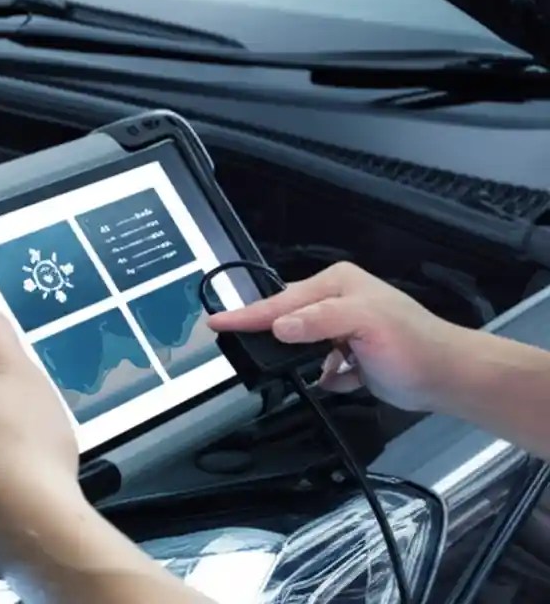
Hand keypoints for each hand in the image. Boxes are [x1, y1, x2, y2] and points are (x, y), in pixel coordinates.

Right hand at [207, 261, 469, 410]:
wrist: (449, 378)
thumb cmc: (414, 345)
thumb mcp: (365, 323)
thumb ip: (319, 321)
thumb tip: (278, 327)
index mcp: (336, 283)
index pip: (282, 300)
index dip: (247, 314)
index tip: (216, 322)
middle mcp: (336, 301)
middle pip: (286, 318)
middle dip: (266, 334)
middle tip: (234, 346)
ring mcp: (341, 330)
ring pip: (299, 344)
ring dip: (296, 359)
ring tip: (282, 369)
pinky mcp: (348, 356)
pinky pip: (318, 366)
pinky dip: (322, 376)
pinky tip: (333, 381)